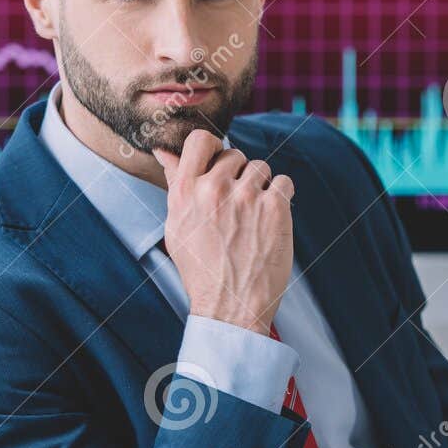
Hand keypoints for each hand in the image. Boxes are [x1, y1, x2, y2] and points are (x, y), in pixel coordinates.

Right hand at [152, 131, 294, 335]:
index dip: (213, 147)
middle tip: (238, 207)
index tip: (220, 162)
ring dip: (262, 187)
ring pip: (261, 167)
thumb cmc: (202, 270)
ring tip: (254, 218)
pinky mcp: (275, 207)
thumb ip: (175, 185)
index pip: (199, 140)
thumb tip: (163, 152)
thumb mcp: (177, 227)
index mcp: (185, 191)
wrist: (231, 307)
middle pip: (235, 155)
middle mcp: (213, 189)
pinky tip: (271, 222)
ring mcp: (246, 196)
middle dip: (239, 175)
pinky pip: (284, 182)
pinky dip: (282, 198)